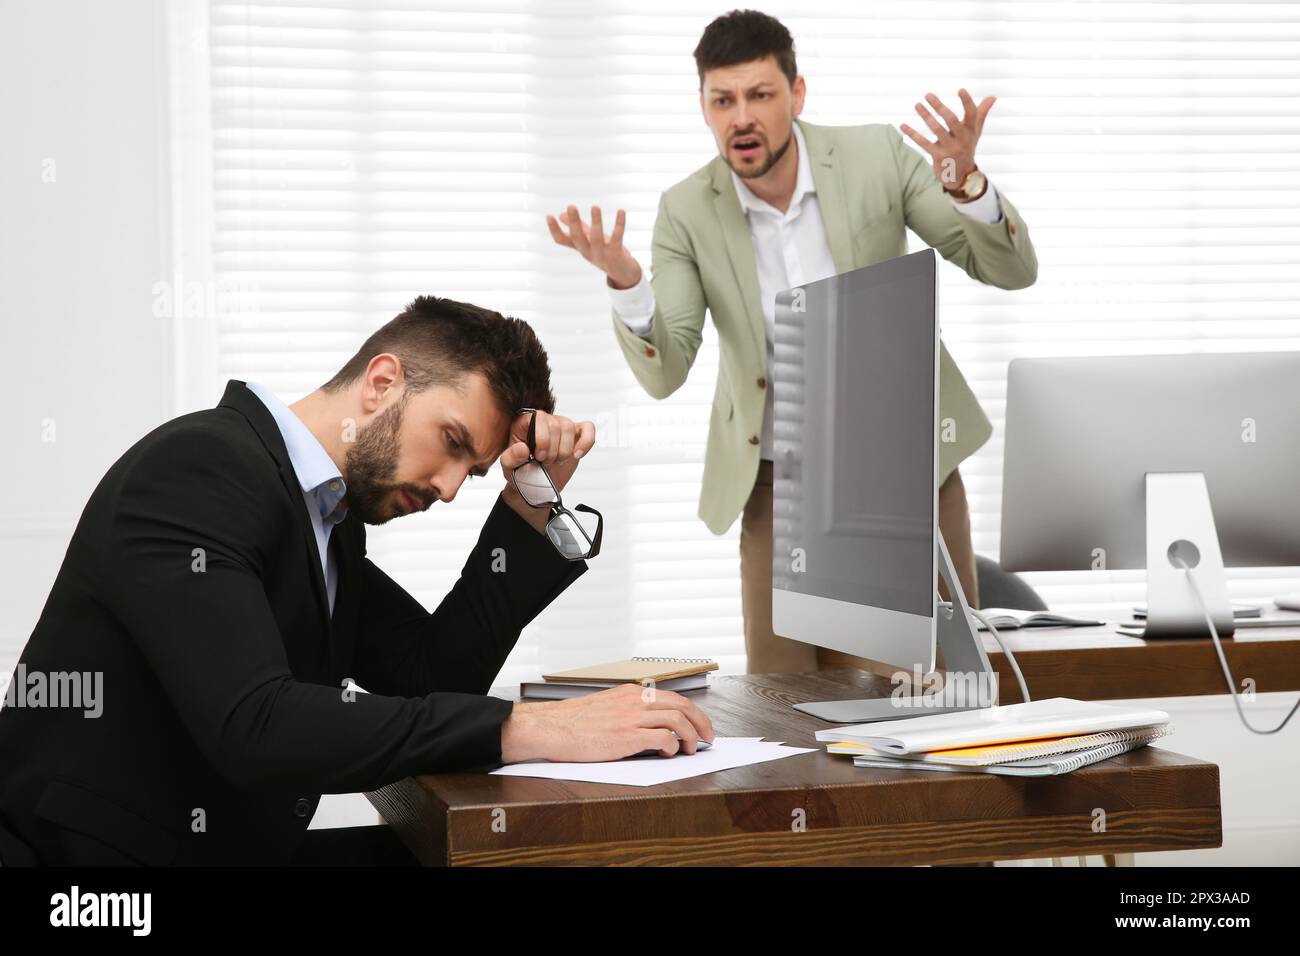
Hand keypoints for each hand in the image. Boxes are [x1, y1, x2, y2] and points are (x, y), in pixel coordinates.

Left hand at [499, 409, 595, 532]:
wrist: (534, 484)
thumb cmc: (520, 472)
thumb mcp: (509, 467)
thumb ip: (511, 458)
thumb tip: (523, 448)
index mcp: (525, 423)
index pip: (539, 417)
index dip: (542, 438)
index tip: (538, 457)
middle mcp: (544, 420)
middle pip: (556, 425)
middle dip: (553, 449)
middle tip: (545, 463)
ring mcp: (561, 426)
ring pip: (569, 427)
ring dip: (565, 450)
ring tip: (556, 461)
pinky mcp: (576, 435)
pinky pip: (588, 428)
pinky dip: (586, 442)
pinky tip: (577, 455)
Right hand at [500, 683, 715, 762]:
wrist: (550, 727)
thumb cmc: (572, 722)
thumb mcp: (605, 707)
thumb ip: (628, 712)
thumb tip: (650, 727)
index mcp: (631, 692)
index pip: (673, 697)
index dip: (692, 712)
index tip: (699, 725)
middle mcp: (635, 700)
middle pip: (682, 705)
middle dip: (701, 722)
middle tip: (707, 738)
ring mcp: (631, 717)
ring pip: (677, 719)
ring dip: (690, 735)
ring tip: (691, 750)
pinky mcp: (626, 736)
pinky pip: (662, 737)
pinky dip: (672, 745)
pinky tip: (668, 753)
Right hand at [546, 205, 642, 289]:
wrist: (624, 274)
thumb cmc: (605, 253)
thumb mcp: (589, 240)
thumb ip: (577, 227)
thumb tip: (560, 214)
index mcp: (580, 247)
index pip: (562, 241)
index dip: (554, 230)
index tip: (549, 216)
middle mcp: (588, 252)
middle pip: (578, 238)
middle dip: (574, 223)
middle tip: (571, 206)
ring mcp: (602, 255)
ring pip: (597, 238)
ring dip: (596, 222)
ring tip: (595, 207)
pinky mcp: (617, 254)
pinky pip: (617, 238)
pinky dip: (619, 224)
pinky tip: (621, 211)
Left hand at [898, 88, 994, 191]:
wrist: (960, 175)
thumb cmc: (967, 146)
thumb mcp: (975, 131)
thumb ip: (981, 113)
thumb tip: (993, 96)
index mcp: (971, 130)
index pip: (971, 114)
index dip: (967, 102)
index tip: (960, 89)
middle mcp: (962, 139)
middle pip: (951, 120)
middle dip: (939, 107)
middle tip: (928, 94)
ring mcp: (949, 148)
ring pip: (936, 129)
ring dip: (926, 116)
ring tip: (917, 105)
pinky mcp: (938, 156)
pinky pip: (923, 143)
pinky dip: (912, 134)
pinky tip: (902, 125)